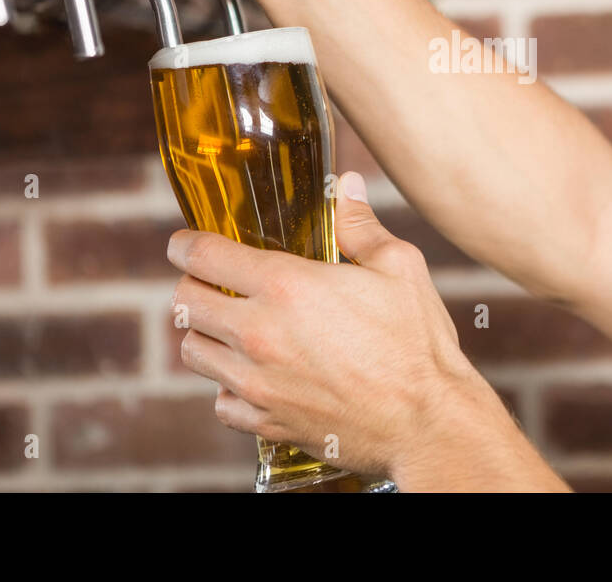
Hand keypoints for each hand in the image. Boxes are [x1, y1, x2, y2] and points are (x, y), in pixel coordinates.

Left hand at [168, 171, 485, 479]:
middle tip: (213, 283)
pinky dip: (229, 387)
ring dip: (206, 334)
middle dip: (192, 285)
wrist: (428, 422)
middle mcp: (260, 334)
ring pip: (193, 352)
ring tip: (234, 328)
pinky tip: (257, 375)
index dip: (186, 244)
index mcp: (288, 286)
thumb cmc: (418, 344)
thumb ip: (361, 226)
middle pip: (183, 303)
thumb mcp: (399, 268)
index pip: (203, 255)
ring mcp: (258, 383)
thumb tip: (347, 188)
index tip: (186, 244)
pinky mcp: (266, 422)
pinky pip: (220, 402)